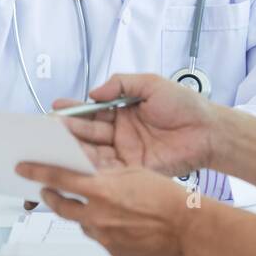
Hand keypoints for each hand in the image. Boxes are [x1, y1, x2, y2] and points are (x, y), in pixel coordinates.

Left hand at [15, 163, 195, 255]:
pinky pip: (101, 238)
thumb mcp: (134, 172)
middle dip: (52, 198)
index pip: (59, 179)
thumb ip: (107, 175)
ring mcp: (104, 236)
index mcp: (101, 190)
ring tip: (102, 207)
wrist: (187, 226)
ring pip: (83, 223)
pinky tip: (122, 223)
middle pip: (61, 206)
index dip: (37, 172)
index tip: (24, 169)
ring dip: (84, 214)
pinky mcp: (114, 251)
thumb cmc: (167, 198)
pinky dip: (105, 228)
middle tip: (47, 192)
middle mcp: (97, 215)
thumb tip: (92, 176)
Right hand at [51, 73, 220, 177]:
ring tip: (55, 148)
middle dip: (66, 133)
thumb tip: (95, 92)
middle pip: (87, 135)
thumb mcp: (151, 84)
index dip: (73, 113)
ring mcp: (126, 153)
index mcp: (121, 113)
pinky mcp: (134, 170)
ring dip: (74, 151)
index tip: (55, 111)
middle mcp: (120, 134)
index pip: (91, 113)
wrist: (209, 130)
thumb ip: (121, 84)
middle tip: (47, 132)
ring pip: (93, 153)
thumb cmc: (186, 105)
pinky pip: (109, 171)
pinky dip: (93, 169)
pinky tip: (78, 165)